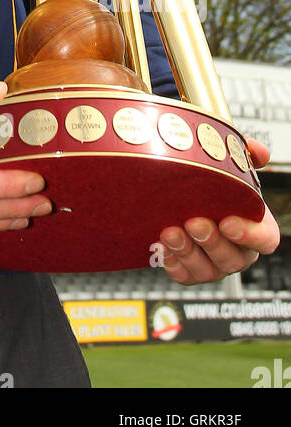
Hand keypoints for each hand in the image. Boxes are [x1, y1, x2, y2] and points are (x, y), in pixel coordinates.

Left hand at [158, 138, 279, 284]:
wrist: (183, 197)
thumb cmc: (214, 187)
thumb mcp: (230, 167)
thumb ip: (244, 156)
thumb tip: (257, 151)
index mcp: (255, 228)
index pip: (266, 240)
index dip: (250, 235)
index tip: (228, 221)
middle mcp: (237, 251)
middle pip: (233, 258)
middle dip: (212, 242)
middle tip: (194, 222)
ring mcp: (215, 265)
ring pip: (207, 270)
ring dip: (187, 252)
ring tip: (169, 231)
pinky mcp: (191, 271)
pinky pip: (184, 276)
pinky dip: (172, 263)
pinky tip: (160, 248)